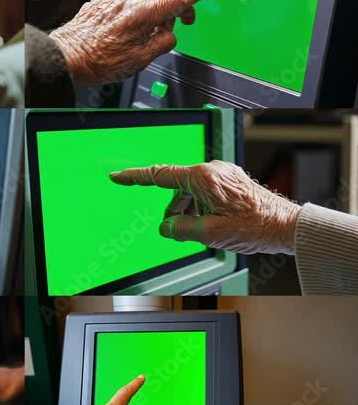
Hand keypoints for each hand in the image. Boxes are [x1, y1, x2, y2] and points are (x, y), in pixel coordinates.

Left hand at [49, 0, 212, 84]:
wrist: (66, 57)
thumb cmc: (98, 61)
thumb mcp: (141, 59)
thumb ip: (163, 43)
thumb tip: (169, 35)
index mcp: (142, 12)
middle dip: (171, 11)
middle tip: (175, 26)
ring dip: (150, 12)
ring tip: (142, 35)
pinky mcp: (100, 0)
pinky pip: (124, 1)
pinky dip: (131, 11)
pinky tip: (123, 30)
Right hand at [109, 160, 300, 254]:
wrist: (286, 226)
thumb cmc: (255, 227)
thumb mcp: (209, 233)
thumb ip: (180, 229)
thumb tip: (166, 227)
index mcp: (202, 178)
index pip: (160, 175)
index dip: (135, 177)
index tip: (119, 176)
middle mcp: (212, 171)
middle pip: (177, 189)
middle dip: (175, 210)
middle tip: (184, 231)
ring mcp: (224, 175)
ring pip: (191, 193)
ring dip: (190, 211)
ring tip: (206, 230)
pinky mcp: (232, 182)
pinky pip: (206, 192)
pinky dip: (203, 208)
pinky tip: (214, 223)